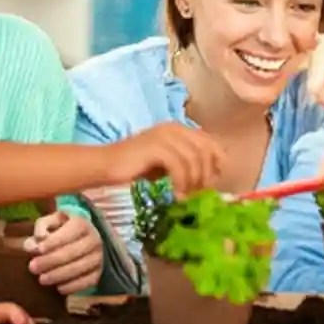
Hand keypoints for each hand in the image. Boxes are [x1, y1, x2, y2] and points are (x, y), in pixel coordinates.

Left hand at [25, 212, 102, 293]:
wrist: (81, 240)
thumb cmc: (61, 230)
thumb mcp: (50, 222)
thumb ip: (41, 228)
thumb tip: (36, 243)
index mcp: (82, 223)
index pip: (70, 231)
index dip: (54, 241)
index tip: (38, 250)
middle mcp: (94, 239)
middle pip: (74, 251)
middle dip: (51, 261)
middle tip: (33, 268)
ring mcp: (98, 256)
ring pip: (80, 267)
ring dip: (59, 275)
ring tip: (42, 279)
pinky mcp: (99, 272)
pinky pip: (88, 281)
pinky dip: (73, 286)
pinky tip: (58, 287)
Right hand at [104, 123, 222, 192]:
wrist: (106, 165)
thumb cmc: (137, 166)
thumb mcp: (168, 163)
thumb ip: (188, 163)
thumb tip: (211, 176)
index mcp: (180, 128)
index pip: (210, 142)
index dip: (217, 161)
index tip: (214, 182)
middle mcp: (174, 128)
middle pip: (205, 150)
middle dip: (206, 175)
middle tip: (198, 193)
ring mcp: (164, 136)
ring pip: (194, 159)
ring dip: (193, 182)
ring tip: (185, 196)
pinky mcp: (155, 147)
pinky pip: (179, 166)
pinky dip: (181, 183)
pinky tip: (176, 195)